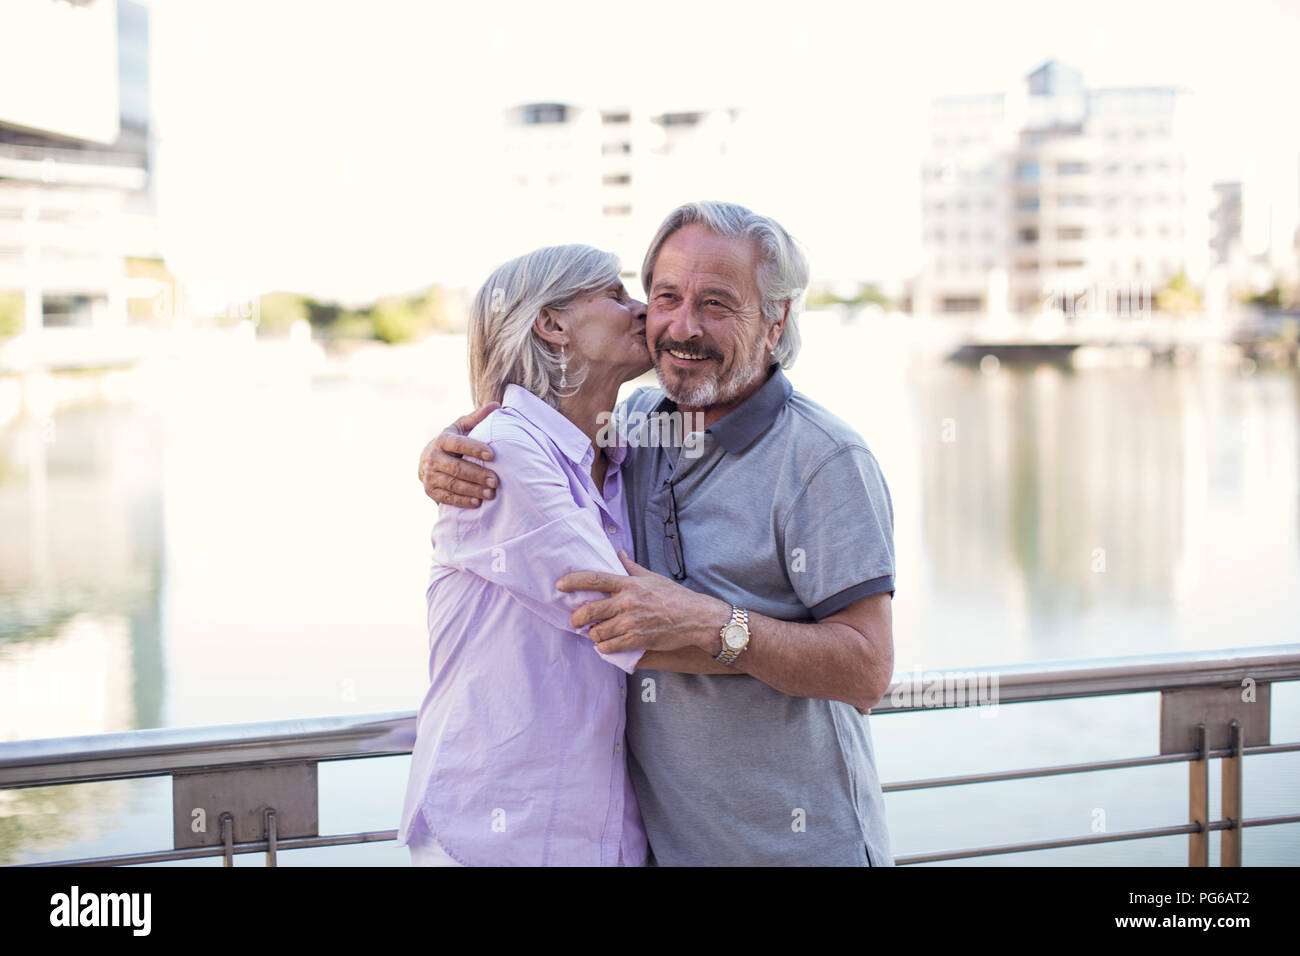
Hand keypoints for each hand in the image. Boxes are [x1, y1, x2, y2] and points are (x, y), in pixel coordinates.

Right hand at [418, 403, 500, 506]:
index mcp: (442, 440)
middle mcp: (432, 457)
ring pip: (452, 484)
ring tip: (491, 493)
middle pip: (456, 467)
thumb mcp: (461, 428)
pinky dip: (462, 501)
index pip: (458, 443)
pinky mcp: (429, 490)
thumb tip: (496, 405)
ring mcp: (429, 475)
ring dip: (472, 490)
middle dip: (477, 475)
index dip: (474, 448)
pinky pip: (447, 497)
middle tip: (496, 481)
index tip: (492, 455)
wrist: (428, 460)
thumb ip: (477, 418)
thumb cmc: (453, 442)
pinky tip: (477, 502)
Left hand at [558, 552, 730, 655]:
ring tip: (596, 633)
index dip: (573, 581)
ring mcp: (631, 622)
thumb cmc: (674, 596)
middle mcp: (627, 602)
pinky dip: (604, 647)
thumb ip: (631, 567)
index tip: (560, 585)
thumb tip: (618, 553)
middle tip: (576, 621)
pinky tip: (606, 645)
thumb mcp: (651, 577)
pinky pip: (609, 647)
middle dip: (577, 618)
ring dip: (593, 635)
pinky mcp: (637, 640)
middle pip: (590, 610)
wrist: (694, 618)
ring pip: (597, 631)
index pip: (594, 579)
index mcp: (629, 584)